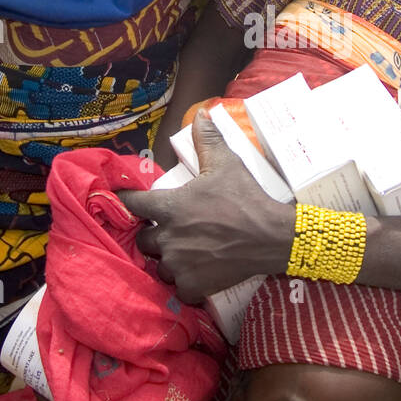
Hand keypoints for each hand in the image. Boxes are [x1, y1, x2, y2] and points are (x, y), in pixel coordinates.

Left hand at [117, 111, 292, 302]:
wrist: (271, 236)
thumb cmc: (245, 198)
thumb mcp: (226, 163)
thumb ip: (207, 139)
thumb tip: (200, 112)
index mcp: (169, 207)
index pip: (132, 204)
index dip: (129, 202)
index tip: (131, 202)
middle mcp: (167, 237)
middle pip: (143, 240)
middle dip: (154, 236)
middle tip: (173, 230)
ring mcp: (179, 264)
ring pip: (160, 266)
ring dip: (169, 260)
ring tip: (186, 253)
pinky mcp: (193, 285)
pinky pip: (178, 288)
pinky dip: (185, 283)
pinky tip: (197, 274)